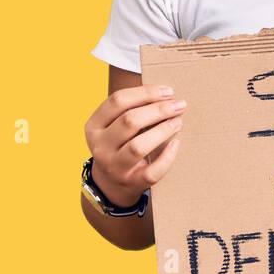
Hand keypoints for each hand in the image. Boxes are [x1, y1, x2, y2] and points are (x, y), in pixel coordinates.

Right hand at [83, 85, 186, 205]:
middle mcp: (100, 147)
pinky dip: (167, 157)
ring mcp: (114, 167)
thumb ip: (132, 108)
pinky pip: (152, 171)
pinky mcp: (131, 182)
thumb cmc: (120, 144)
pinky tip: (176, 144)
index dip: (145, 93)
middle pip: (129, 121)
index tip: (168, 91)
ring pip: (138, 146)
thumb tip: (165, 93)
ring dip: (162, 130)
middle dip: (158, 109)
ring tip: (178, 121)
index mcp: (94, 126)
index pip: (117, 101)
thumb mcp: (114, 125)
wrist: (111, 183)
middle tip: (179, 104)